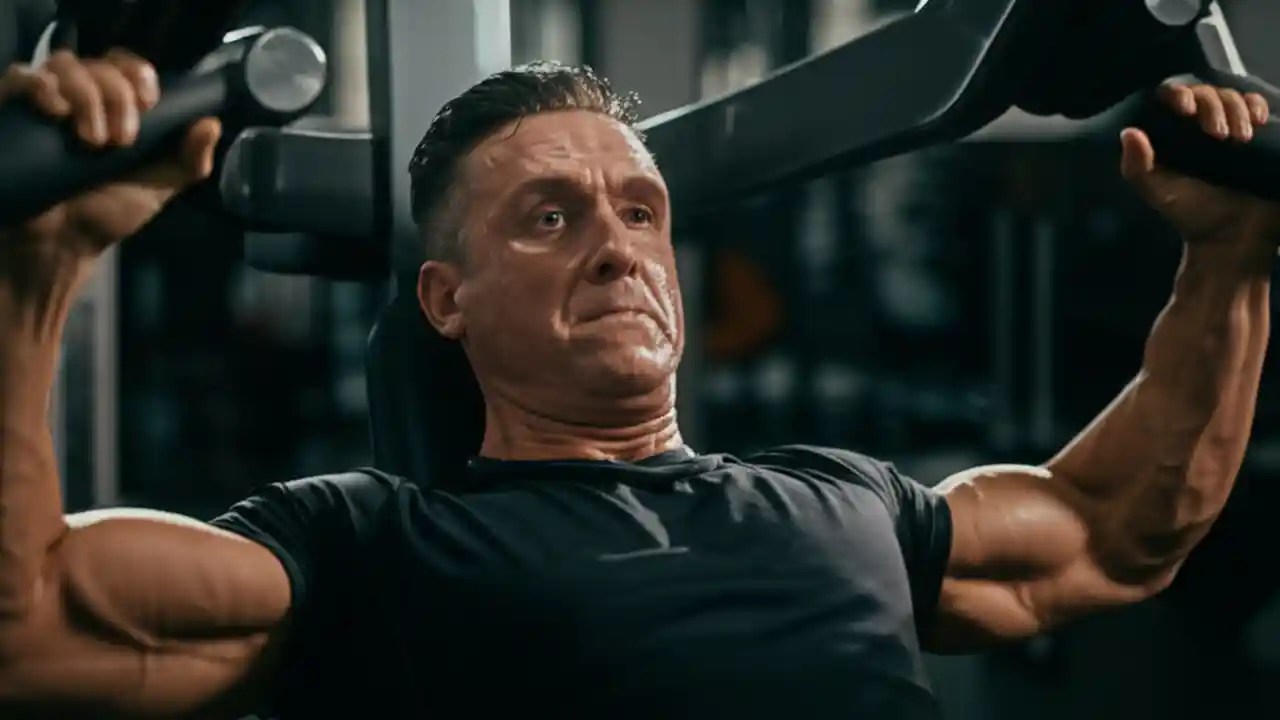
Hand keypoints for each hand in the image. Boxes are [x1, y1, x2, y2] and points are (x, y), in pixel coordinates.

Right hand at [0, 50, 220, 260]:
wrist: (60, 246)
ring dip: (87, 95)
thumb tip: (211, 122)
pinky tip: (56, 111)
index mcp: (115, 108)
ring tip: (91, 141)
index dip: (139, 74)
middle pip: (99, 64)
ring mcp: (44, 103)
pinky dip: (41, 86)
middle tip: (122, 141)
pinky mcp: (11, 112)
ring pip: (64, 65)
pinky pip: (20, 77)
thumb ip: (189, 161)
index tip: (149, 103)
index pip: (126, 66)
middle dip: (118, 96)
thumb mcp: (158, 188)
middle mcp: (79, 98)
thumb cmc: (107, 214)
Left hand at [1121, 81, 1279, 244]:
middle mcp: (1199, 126)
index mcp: (1173, 135)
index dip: (1178, 94)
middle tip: (1219, 136)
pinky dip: (1256, 106)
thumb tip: (1129, 132)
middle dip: (1213, 107)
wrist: (1235, 234)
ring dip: (1236, 109)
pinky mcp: (1256, 133)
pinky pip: (1256, 105)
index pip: (1172, 97)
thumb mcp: (1158, 193)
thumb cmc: (1192, 214)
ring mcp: (1229, 126)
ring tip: (1239, 139)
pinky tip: (1258, 121)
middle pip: (1205, 93)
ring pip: (1232, 96)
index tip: (1185, 110)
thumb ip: (1137, 167)